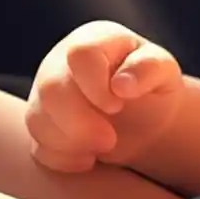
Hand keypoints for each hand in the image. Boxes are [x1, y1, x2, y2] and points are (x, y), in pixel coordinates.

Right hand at [25, 20, 183, 172]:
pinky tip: (88, 159)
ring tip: (105, 146)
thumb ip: (148, 68)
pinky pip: (36, 144)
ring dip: (72, 142)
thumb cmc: (153, 85)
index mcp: (94, 39)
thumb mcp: (163, 70)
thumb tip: (121, 84)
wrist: (145, 116)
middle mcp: (61, 62)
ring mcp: (44, 93)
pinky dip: (62, 158)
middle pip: (51, 88)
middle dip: (80, 122)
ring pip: (37, 118)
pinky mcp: (40, 123)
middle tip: (110, 141)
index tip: (117, 106)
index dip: (94, 84)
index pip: (80, 54)